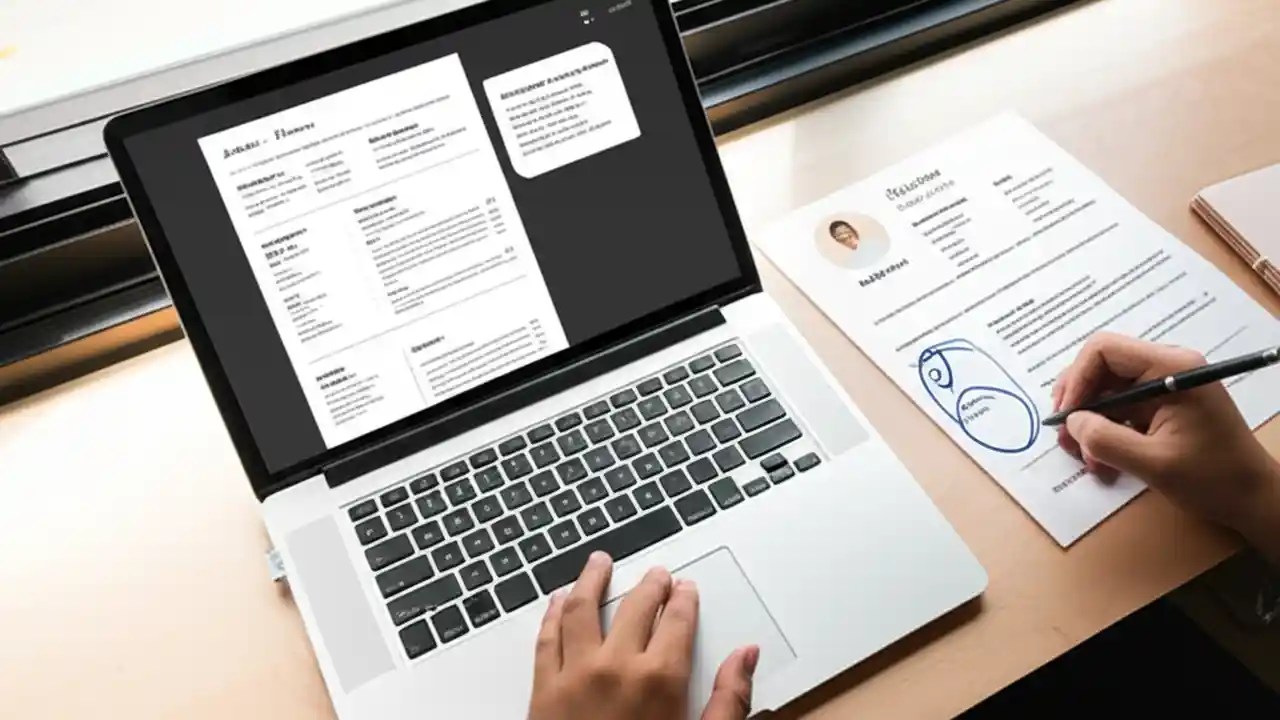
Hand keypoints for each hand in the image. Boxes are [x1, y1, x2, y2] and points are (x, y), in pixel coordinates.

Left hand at [527, 552, 759, 719]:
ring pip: (582, 608)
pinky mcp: (542, 692)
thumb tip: (746, 656)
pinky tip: (559, 601)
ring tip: (600, 562)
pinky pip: (547, 639)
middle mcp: (615, 668)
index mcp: (660, 679)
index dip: (684, 600)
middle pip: (635, 606)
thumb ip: (728, 699)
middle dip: (649, 584)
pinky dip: (554, 613)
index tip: (686, 589)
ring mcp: (574, 676)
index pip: (677, 620)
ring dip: (593, 580)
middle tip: (656, 573)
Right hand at [1053, 333, 1279, 549]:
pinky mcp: (1161, 406)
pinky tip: (1102, 459)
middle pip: (1101, 368)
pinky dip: (1104, 431)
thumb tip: (1071, 421)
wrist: (1253, 499)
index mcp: (1171, 368)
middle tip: (1065, 437)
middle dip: (1078, 402)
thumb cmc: (1212, 479)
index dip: (1077, 379)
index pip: (1104, 350)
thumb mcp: (1153, 463)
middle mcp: (1167, 367)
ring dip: (1088, 421)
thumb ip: (1106, 440)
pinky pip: (1119, 408)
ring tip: (1084, 456)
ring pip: (1106, 390)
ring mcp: (1164, 386)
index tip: (1067, 416)